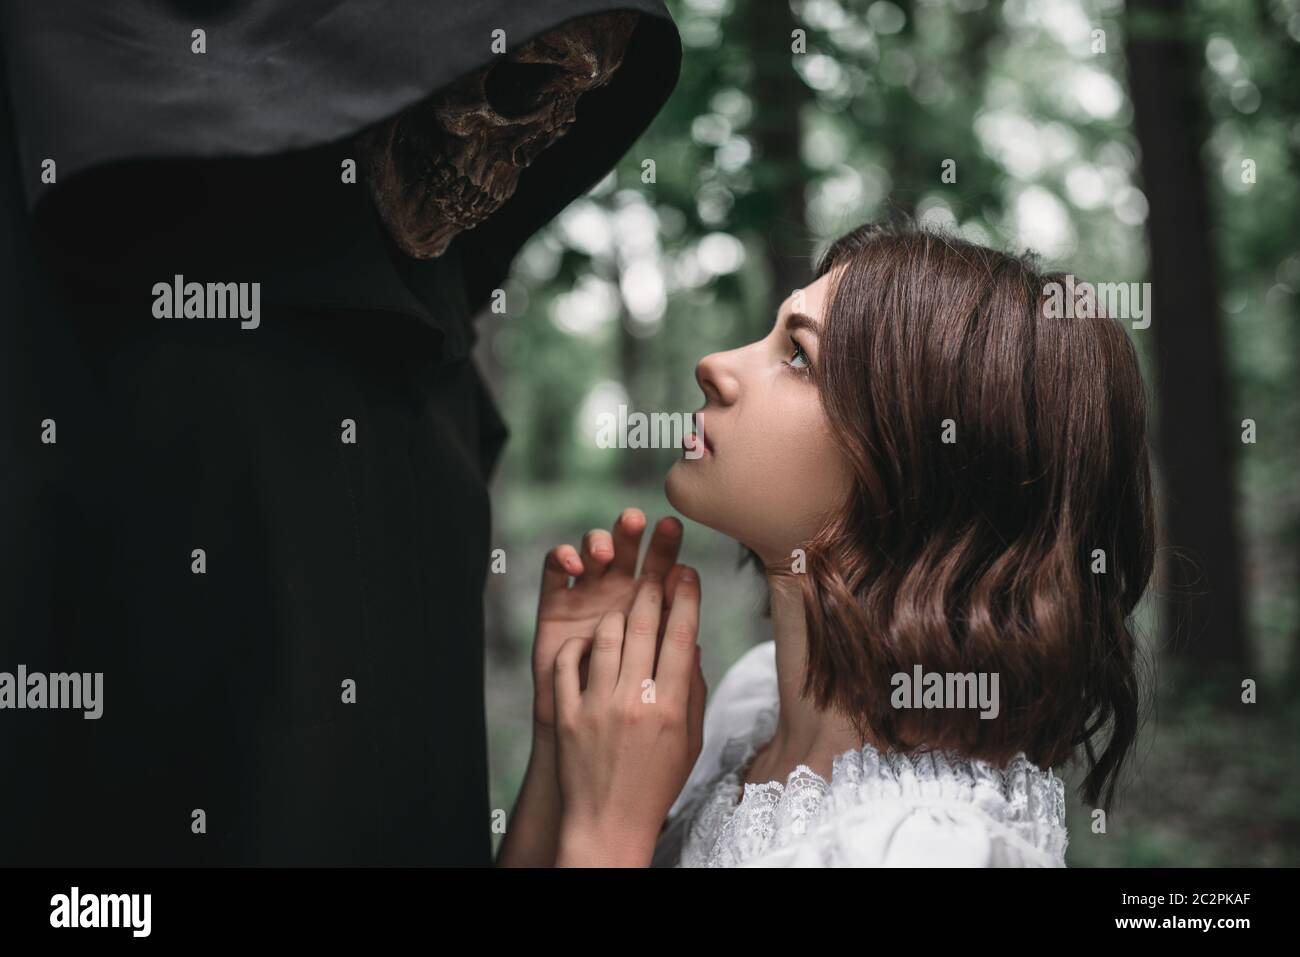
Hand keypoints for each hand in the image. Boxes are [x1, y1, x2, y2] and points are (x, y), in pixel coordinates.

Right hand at [531, 509, 687, 734]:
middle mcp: (622, 596)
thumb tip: (695, 648)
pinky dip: (562, 558)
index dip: (676, 568)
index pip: (668, 580)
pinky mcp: (554, 604)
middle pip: (636, 555)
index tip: (685, 565)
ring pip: (596, 552)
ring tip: (606, 553)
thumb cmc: (629, 726)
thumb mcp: (659, 704)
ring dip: (603, 542)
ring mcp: (588, 597)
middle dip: (650, 541)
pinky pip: (554, 571)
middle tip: (662, 527)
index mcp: (653, 614)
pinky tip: (575, 564)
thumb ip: (680, 678)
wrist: (583, 749)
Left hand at [552, 572, 706, 866]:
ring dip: (617, 614)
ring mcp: (597, 706)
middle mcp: (634, 701)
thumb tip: (691, 645)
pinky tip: (588, 642)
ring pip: (606, 636)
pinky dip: (578, 646)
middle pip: (645, 627)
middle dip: (652, 589)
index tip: (687, 573)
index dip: (686, 598)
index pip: (682, 637)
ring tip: (623, 608)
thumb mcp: (689, 741)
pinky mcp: (567, 714)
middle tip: (655, 571)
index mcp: (670, 707)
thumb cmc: (655, 784)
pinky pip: (568, 663)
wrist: (609, 824)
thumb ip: (691, 691)